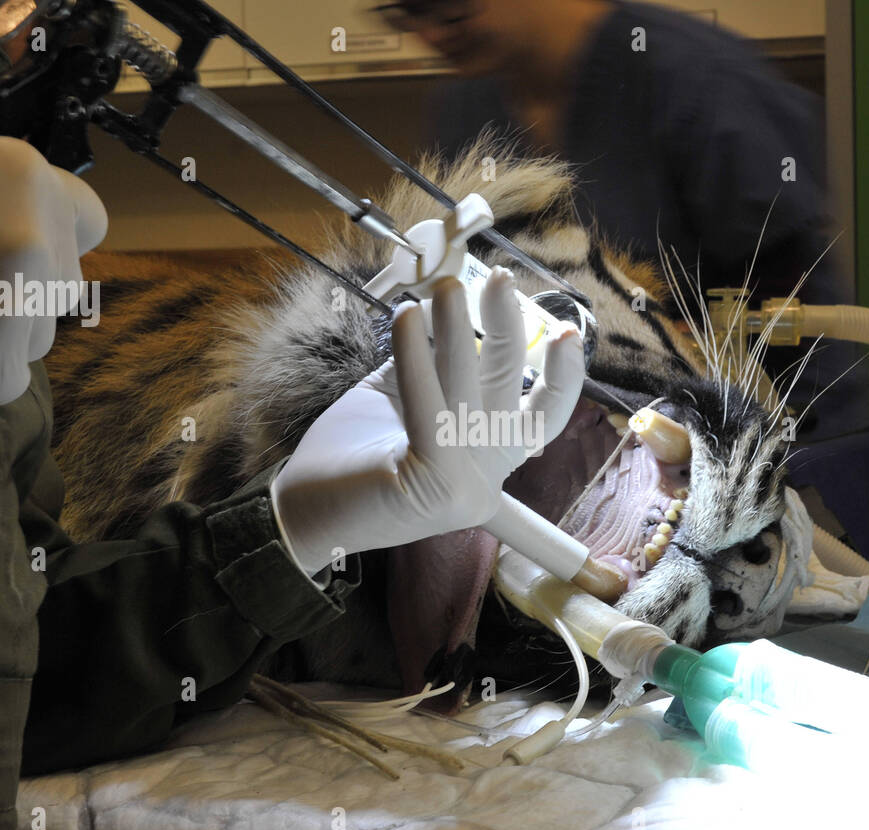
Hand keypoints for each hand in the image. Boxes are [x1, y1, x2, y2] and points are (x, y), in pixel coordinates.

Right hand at [0, 114, 106, 404]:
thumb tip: (37, 206)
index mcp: (22, 171)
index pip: (90, 218)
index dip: (60, 239)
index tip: (26, 251)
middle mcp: (32, 228)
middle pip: (64, 283)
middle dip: (22, 291)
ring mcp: (17, 295)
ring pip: (39, 335)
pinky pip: (7, 384)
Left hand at [272, 268, 584, 574]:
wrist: (301, 512)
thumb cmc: (347, 459)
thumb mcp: (396, 400)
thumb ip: (425, 365)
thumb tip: (436, 309)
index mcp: (487, 463)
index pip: (542, 419)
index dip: (563, 377)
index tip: (567, 331)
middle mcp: (487, 479)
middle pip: (513, 393)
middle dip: (509, 330)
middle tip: (499, 278)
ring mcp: (467, 487)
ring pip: (470, 392)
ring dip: (458, 330)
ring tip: (445, 286)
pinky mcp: (437, 484)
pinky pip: (432, 405)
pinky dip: (417, 356)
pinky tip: (405, 318)